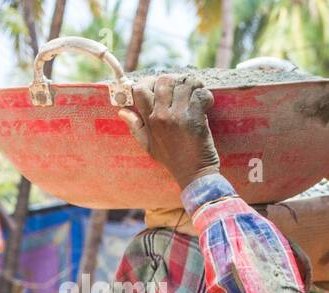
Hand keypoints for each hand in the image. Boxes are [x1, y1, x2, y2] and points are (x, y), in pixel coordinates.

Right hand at [118, 75, 219, 190]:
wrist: (195, 175)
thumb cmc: (173, 161)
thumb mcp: (148, 146)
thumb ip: (136, 127)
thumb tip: (122, 112)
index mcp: (149, 120)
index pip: (139, 89)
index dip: (149, 82)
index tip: (159, 86)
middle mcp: (161, 116)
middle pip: (162, 81)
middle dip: (173, 81)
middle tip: (182, 88)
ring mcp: (178, 117)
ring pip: (182, 84)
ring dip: (192, 85)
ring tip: (196, 92)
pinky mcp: (195, 119)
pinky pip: (199, 94)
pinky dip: (204, 94)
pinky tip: (206, 101)